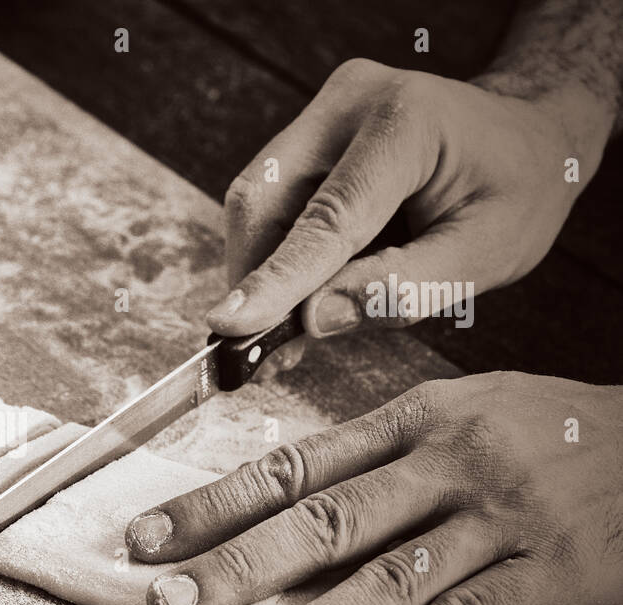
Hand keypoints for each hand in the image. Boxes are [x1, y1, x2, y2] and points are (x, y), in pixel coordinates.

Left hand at [124, 372, 622, 604]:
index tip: (146, 539)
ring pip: (389, 579)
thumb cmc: (541, 430)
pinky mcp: (548, 575)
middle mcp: (446, 467)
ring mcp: (497, 522)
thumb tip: (275, 490)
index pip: (292, 468)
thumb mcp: (457, 410)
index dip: (212, 505)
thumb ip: (373, 448)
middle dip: (237, 567)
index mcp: (412, 422)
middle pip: (326, 523)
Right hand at [208, 57, 610, 374]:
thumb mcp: (484, 254)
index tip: (229, 327)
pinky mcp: (310, 135)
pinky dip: (277, 255)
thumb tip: (311, 320)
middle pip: (263, 199)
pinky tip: (302, 291)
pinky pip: (269, 202)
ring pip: (256, 204)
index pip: (326, 217)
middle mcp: (351, 102)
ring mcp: (324, 112)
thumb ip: (401, 289)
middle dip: (255, 277)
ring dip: (264, 270)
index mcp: (407, 123)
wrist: (529, 137)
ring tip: (291, 328)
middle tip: (265, 349)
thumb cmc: (517, 191)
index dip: (275, 280)